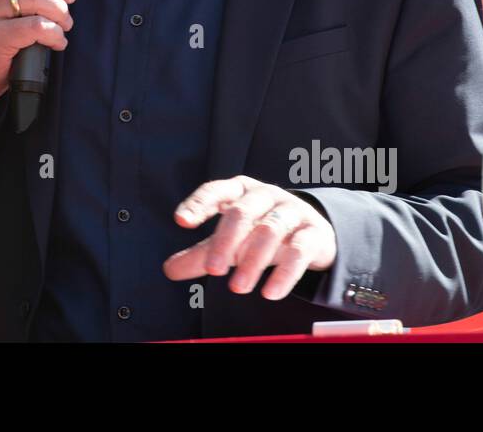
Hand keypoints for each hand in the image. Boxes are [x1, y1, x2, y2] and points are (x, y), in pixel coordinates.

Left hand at [163, 176, 335, 299]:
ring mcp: (291, 211)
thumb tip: (169, 269)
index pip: (216, 191)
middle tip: (213, 270)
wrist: (313, 234)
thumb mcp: (231, 240)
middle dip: (225, 241)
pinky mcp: (313, 232)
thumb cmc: (261, 231)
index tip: (182, 221)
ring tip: (238, 288)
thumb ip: (202, 253)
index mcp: (240, 191)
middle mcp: (266, 195)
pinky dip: (285, 273)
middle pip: (242, 211)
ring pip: (270, 229)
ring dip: (253, 260)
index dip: (199, 204)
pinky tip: (270, 292)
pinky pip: (300, 249)